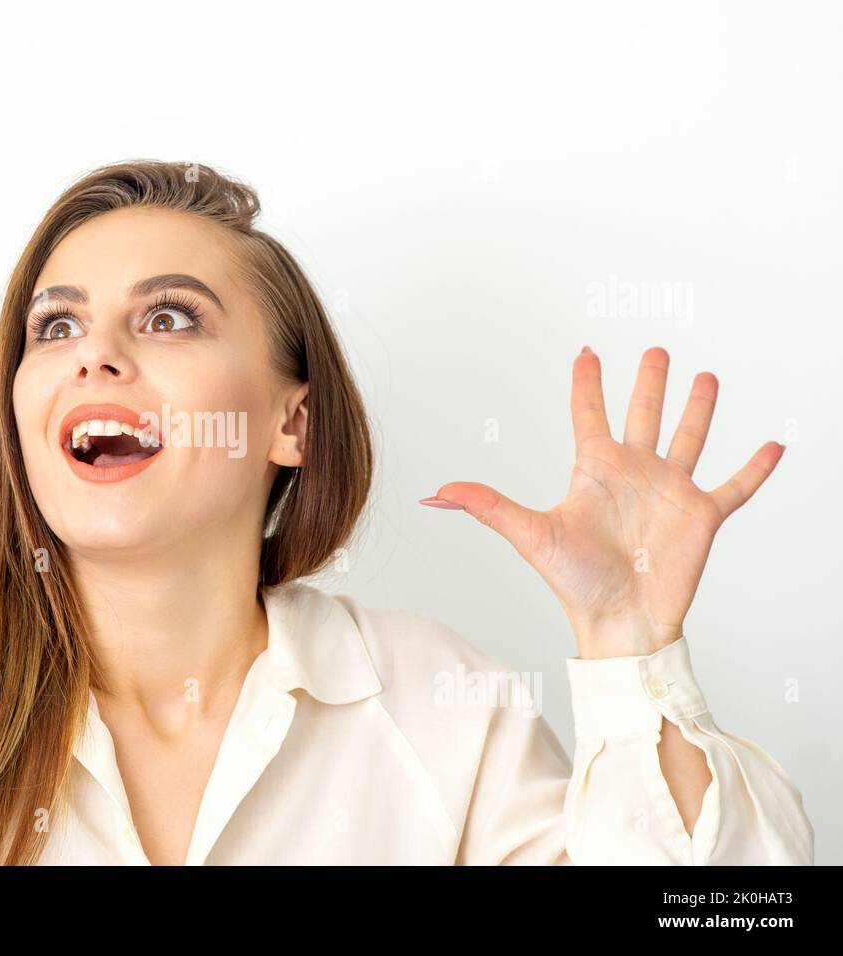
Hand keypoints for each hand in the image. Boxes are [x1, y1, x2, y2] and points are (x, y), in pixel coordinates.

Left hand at [419, 346, 783, 658]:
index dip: (587, 384)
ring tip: (705, 378)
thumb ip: (486, 506)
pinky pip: (735, 486)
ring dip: (698, 409)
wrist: (618, 623)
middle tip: (656, 351)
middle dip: (649, 383)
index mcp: (595, 471)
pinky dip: (755, 467)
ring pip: (689, 437)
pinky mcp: (702, 516)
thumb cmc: (574, 583)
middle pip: (644, 415)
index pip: (589, 414)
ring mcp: (670, 493)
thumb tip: (435, 492)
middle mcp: (635, 474)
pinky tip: (772, 445)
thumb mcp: (530, 534)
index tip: (586, 352)